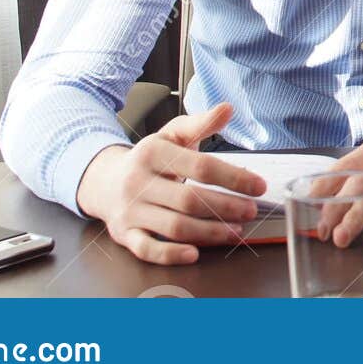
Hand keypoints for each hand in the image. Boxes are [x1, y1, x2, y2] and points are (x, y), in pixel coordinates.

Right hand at [75, 102, 267, 264]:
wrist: (103, 181)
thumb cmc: (148, 159)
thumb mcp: (171, 134)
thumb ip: (200, 123)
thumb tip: (227, 108)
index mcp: (153, 153)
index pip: (201, 167)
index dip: (233, 178)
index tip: (258, 186)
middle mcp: (138, 182)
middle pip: (189, 200)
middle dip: (226, 207)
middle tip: (251, 211)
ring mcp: (130, 210)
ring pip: (174, 227)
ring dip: (210, 232)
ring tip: (235, 230)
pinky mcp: (124, 234)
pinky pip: (148, 249)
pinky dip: (171, 255)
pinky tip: (195, 253)